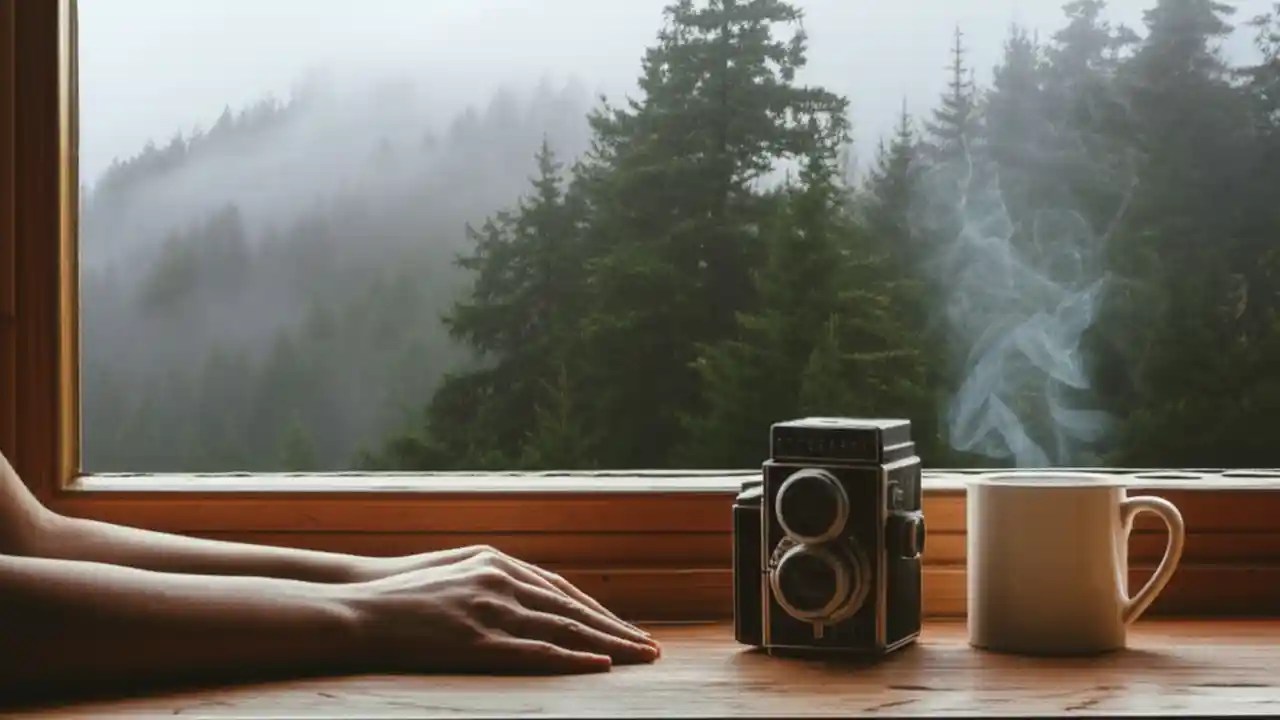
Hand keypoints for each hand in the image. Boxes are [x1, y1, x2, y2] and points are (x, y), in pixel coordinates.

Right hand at [340, 548, 660, 673]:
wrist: (360, 602)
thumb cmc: (404, 590)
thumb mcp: (456, 570)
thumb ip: (494, 575)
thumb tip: (527, 589)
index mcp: (499, 561)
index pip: (564, 590)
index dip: (599, 611)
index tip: (628, 628)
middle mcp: (502, 579)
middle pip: (573, 609)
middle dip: (618, 629)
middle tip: (652, 648)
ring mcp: (491, 608)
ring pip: (564, 629)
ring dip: (608, 645)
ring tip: (640, 658)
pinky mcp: (477, 639)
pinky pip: (535, 652)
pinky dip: (571, 659)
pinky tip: (598, 666)